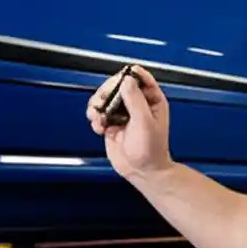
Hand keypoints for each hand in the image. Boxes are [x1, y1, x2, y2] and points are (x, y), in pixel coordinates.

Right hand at [85, 65, 172, 179]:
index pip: (139, 77)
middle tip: (102, 101)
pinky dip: (95, 118)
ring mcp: (123, 113)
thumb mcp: (144, 121)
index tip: (117, 82)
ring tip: (98, 116)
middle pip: (117, 85)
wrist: (141, 171)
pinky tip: (99, 127)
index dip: (127, 76)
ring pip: (105, 98)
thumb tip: (126, 80)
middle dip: (106, 92)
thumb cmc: (151, 150)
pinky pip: (99, 113)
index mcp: (151, 99)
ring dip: (97, 105)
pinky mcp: (112, 123)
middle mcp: (137, 103)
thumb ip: (135, 99)